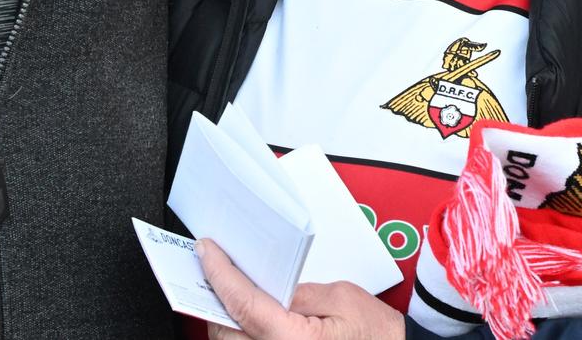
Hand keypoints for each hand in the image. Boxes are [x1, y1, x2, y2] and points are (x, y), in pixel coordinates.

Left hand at [198, 239, 404, 339]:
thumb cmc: (375, 334)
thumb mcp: (340, 297)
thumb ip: (297, 291)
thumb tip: (267, 284)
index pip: (242, 304)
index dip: (219, 273)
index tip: (207, 250)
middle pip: (225, 327)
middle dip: (215, 295)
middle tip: (213, 265)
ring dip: (225, 316)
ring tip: (227, 287)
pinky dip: (238, 331)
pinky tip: (243, 314)